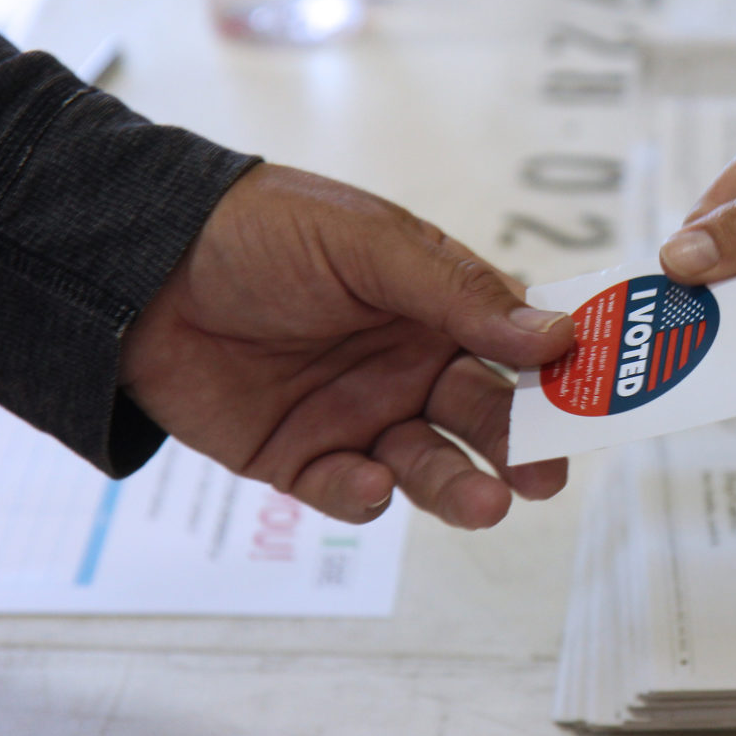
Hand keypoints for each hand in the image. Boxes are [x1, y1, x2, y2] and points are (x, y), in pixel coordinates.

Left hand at [118, 164, 574, 526]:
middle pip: (484, 416)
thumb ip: (459, 293)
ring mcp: (356, 414)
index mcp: (435, 305)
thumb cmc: (264, 233)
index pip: (515, 345)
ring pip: (428, 464)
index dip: (557, 374)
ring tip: (489, 503)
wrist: (137, 268)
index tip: (598, 399)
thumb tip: (556, 335)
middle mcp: (406, 363)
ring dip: (460, 485)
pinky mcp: (300, 458)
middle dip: (523, 445)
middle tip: (549, 473)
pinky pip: (347, 490)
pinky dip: (363, 494)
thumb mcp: (370, 246)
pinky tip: (365, 479)